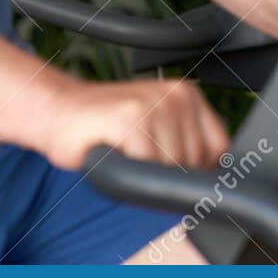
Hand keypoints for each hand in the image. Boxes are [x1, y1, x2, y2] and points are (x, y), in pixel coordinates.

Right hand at [43, 77, 230, 171]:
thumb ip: (187, 146)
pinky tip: (111, 151)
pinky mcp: (131, 116)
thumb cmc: (108, 129)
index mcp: (189, 96)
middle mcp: (177, 94)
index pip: (218, 150)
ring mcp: (155, 103)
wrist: (59, 113)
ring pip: (171, 168)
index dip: (194, 170)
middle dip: (166, 175)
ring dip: (143, 174)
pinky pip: (145, 166)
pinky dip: (127, 171)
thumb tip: (214, 182)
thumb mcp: (159, 133)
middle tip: (135, 157)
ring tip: (124, 153)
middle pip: (193, 163)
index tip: (164, 166)